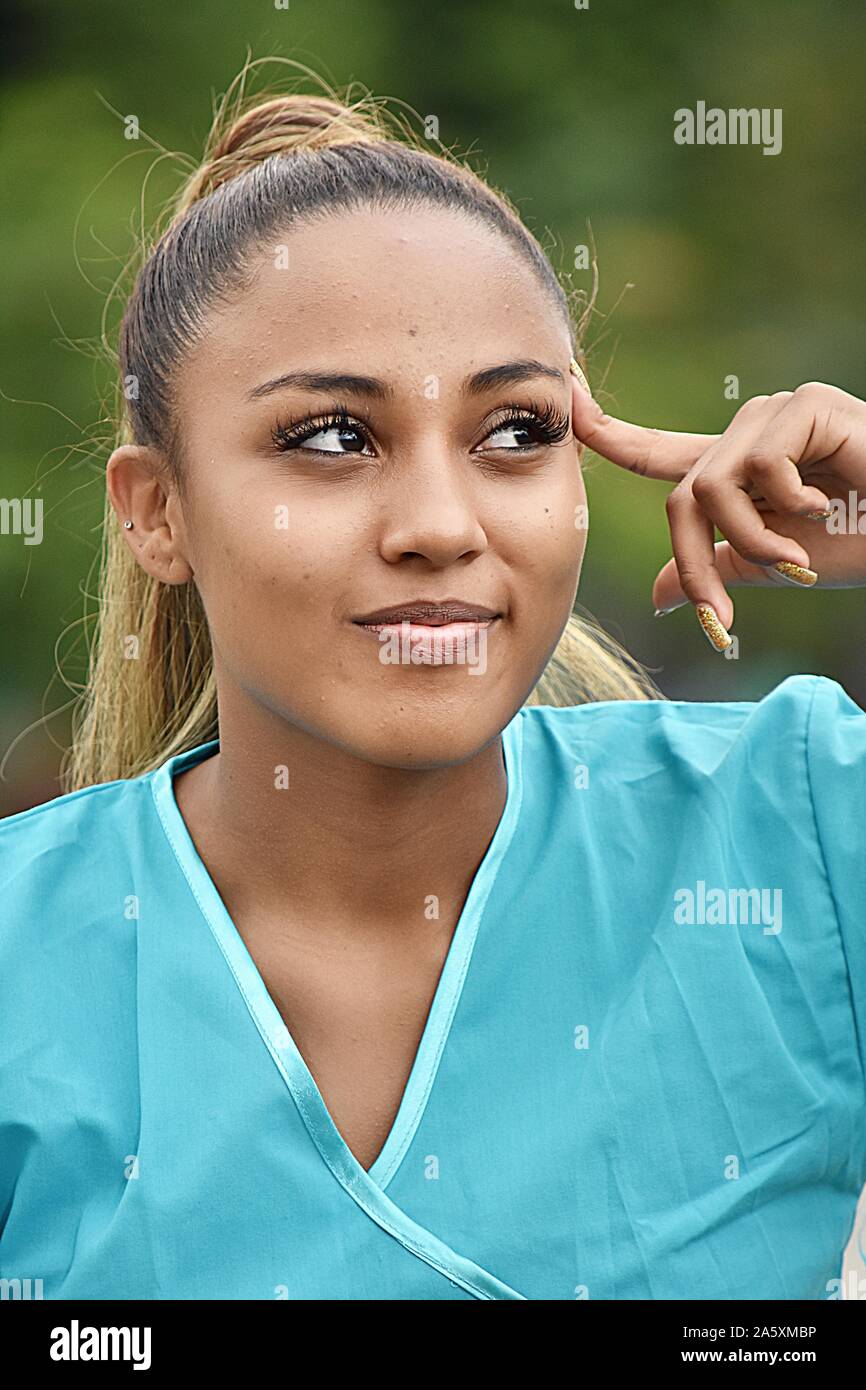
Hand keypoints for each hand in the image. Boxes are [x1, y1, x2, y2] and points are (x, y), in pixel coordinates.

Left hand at [570, 377, 865, 647]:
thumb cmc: (861, 544)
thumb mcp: (774, 568)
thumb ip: (714, 570)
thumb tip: (656, 598)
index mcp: (738, 469)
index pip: (660, 454)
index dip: (610, 434)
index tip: (566, 396)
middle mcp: (750, 434)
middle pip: (679, 498)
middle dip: (697, 568)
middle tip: (723, 620)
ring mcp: (776, 414)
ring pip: (710, 487)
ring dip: (750, 543)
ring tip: (799, 557)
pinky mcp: (805, 405)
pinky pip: (756, 468)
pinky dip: (786, 507)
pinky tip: (826, 505)